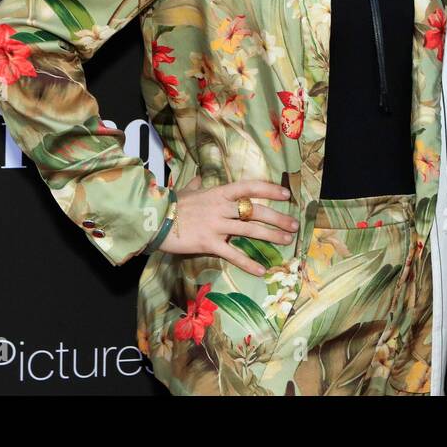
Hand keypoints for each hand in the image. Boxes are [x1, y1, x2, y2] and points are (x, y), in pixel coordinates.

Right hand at [156, 176, 297, 274]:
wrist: (152, 219)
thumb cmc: (171, 204)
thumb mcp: (188, 190)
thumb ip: (198, 184)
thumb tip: (202, 176)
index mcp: (219, 192)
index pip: (249, 187)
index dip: (269, 189)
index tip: (286, 194)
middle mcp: (221, 207)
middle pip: (255, 211)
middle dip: (278, 217)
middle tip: (294, 224)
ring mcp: (215, 225)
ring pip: (249, 230)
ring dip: (271, 236)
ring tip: (288, 241)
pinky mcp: (208, 243)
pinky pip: (232, 254)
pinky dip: (247, 263)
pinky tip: (261, 270)